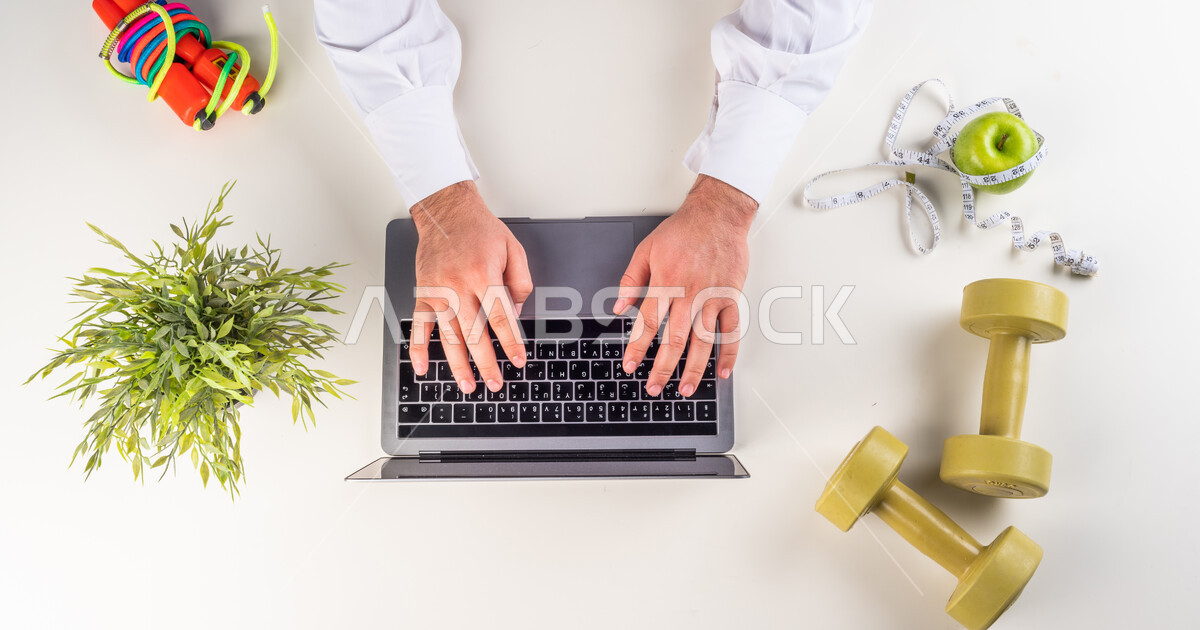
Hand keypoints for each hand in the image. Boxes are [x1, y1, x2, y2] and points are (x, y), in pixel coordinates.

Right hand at [408, 181, 532, 393]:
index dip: (511, 343)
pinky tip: (424, 368)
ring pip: (449, 336)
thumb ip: (521, 282)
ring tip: (468, 386)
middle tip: (495, 384)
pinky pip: (420, 326)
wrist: (446, 212)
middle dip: (487, 363)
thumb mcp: (514, 249)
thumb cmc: (480, 230)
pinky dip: (419, 349)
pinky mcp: (424, 293)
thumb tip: (516, 313)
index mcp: (485, 275)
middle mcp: (459, 286)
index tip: (518, 361)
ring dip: (458, 365)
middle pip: (475, 334)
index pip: (501, 318)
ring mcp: (438, 292)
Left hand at [614, 175, 754, 396]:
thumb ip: (631, 280)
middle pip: (674, 340)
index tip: (630, 365)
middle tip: (654, 388)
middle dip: (662, 368)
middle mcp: (689, 294)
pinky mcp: (731, 297)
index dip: (637, 348)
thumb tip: (618, 307)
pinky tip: (722, 371)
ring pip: (703, 341)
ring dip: (694, 369)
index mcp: (665, 283)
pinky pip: (732, 330)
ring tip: (686, 389)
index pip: (648, 324)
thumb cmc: (683, 230)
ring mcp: (712, 298)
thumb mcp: (646, 250)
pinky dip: (729, 353)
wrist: (717, 214)